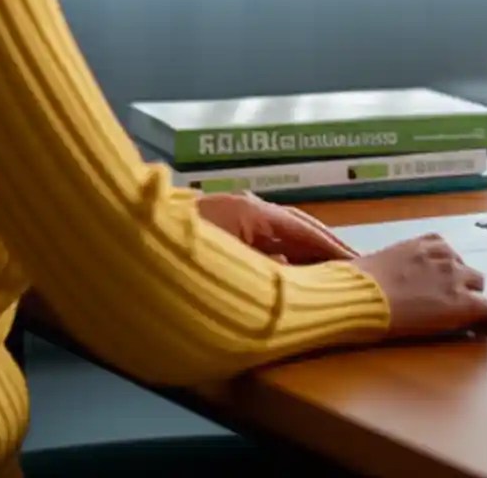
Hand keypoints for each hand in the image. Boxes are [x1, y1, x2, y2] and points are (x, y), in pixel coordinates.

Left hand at [197, 192, 357, 264]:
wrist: (126, 243)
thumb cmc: (182, 261)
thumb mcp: (237, 271)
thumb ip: (275, 273)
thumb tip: (305, 278)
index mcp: (252, 211)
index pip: (305, 229)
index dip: (334, 248)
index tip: (360, 264)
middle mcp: (243, 207)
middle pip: (295, 227)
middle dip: (323, 248)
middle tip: (353, 269)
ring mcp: (227, 214)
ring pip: (276, 234)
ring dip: (301, 253)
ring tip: (327, 274)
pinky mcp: (213, 227)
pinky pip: (256, 240)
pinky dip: (278, 255)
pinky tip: (288, 274)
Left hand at [352, 234, 486, 337]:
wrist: (361, 296)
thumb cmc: (391, 321)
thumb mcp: (430, 327)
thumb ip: (452, 316)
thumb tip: (461, 312)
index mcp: (461, 302)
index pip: (485, 306)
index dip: (475, 311)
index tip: (466, 314)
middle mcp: (457, 275)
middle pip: (477, 280)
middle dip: (468, 288)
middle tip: (449, 296)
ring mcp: (440, 255)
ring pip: (461, 261)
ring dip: (453, 269)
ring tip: (436, 277)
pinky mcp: (422, 242)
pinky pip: (441, 243)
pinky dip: (439, 252)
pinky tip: (431, 258)